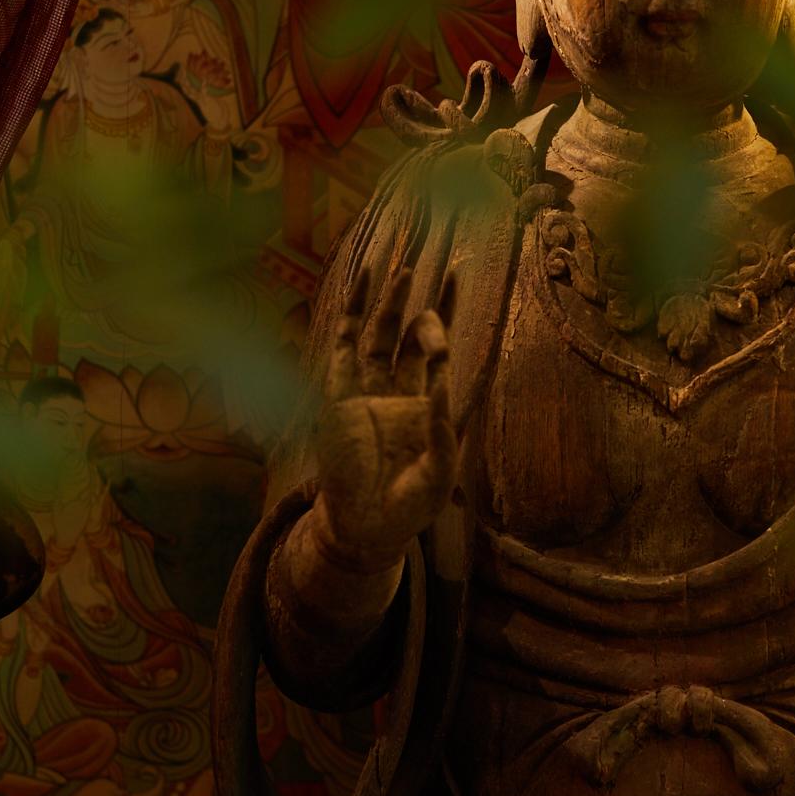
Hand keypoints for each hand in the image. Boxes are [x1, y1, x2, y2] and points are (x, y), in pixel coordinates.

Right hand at [313, 266, 457, 572]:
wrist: (367, 528)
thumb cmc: (409, 506)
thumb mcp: (440, 472)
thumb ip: (443, 430)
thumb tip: (444, 383)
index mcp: (424, 405)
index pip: (436, 350)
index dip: (445, 316)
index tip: (456, 277)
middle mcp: (395, 391)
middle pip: (409, 335)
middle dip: (421, 302)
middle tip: (436, 267)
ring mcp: (365, 391)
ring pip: (378, 334)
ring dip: (389, 302)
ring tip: (402, 267)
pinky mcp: (338, 396)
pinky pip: (344, 347)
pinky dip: (350, 315)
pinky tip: (358, 287)